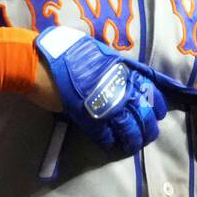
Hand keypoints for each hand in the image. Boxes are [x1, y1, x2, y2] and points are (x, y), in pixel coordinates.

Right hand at [31, 27, 166, 153]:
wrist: (37, 63)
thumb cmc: (64, 52)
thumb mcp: (97, 50)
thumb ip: (113, 63)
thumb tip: (124, 71)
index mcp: (122, 69)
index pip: (151, 90)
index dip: (157, 104)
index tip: (159, 113)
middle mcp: (118, 87)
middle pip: (144, 113)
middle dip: (148, 127)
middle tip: (147, 135)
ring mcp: (104, 104)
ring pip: (129, 128)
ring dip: (132, 140)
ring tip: (131, 146)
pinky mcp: (87, 118)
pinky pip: (105, 135)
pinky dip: (108, 141)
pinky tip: (108, 144)